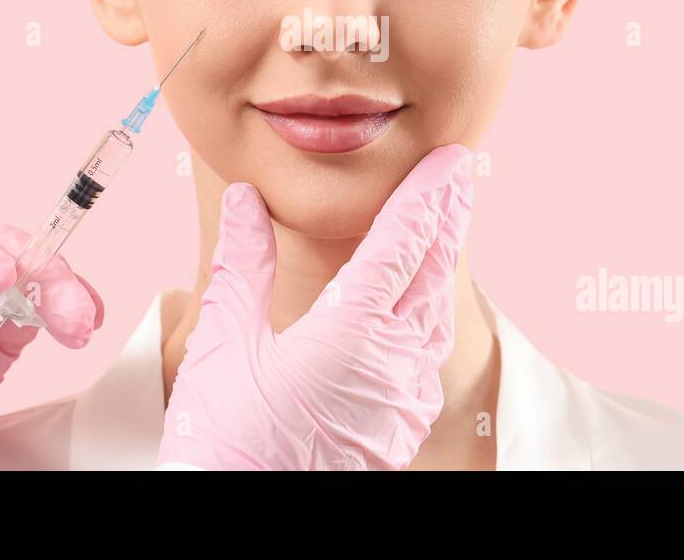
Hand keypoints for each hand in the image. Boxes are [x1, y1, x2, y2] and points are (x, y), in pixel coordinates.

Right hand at [157, 143, 473, 469]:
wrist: (239, 523)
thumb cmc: (224, 440)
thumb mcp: (225, 344)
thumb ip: (241, 265)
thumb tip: (244, 200)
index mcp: (349, 333)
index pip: (401, 244)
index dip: (427, 195)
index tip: (450, 160)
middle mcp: (390, 364)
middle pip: (433, 275)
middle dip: (448, 220)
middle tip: (460, 178)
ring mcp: (400, 402)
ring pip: (435, 319)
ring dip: (440, 269)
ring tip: (444, 230)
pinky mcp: (397, 432)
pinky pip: (424, 361)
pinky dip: (426, 319)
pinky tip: (415, 312)